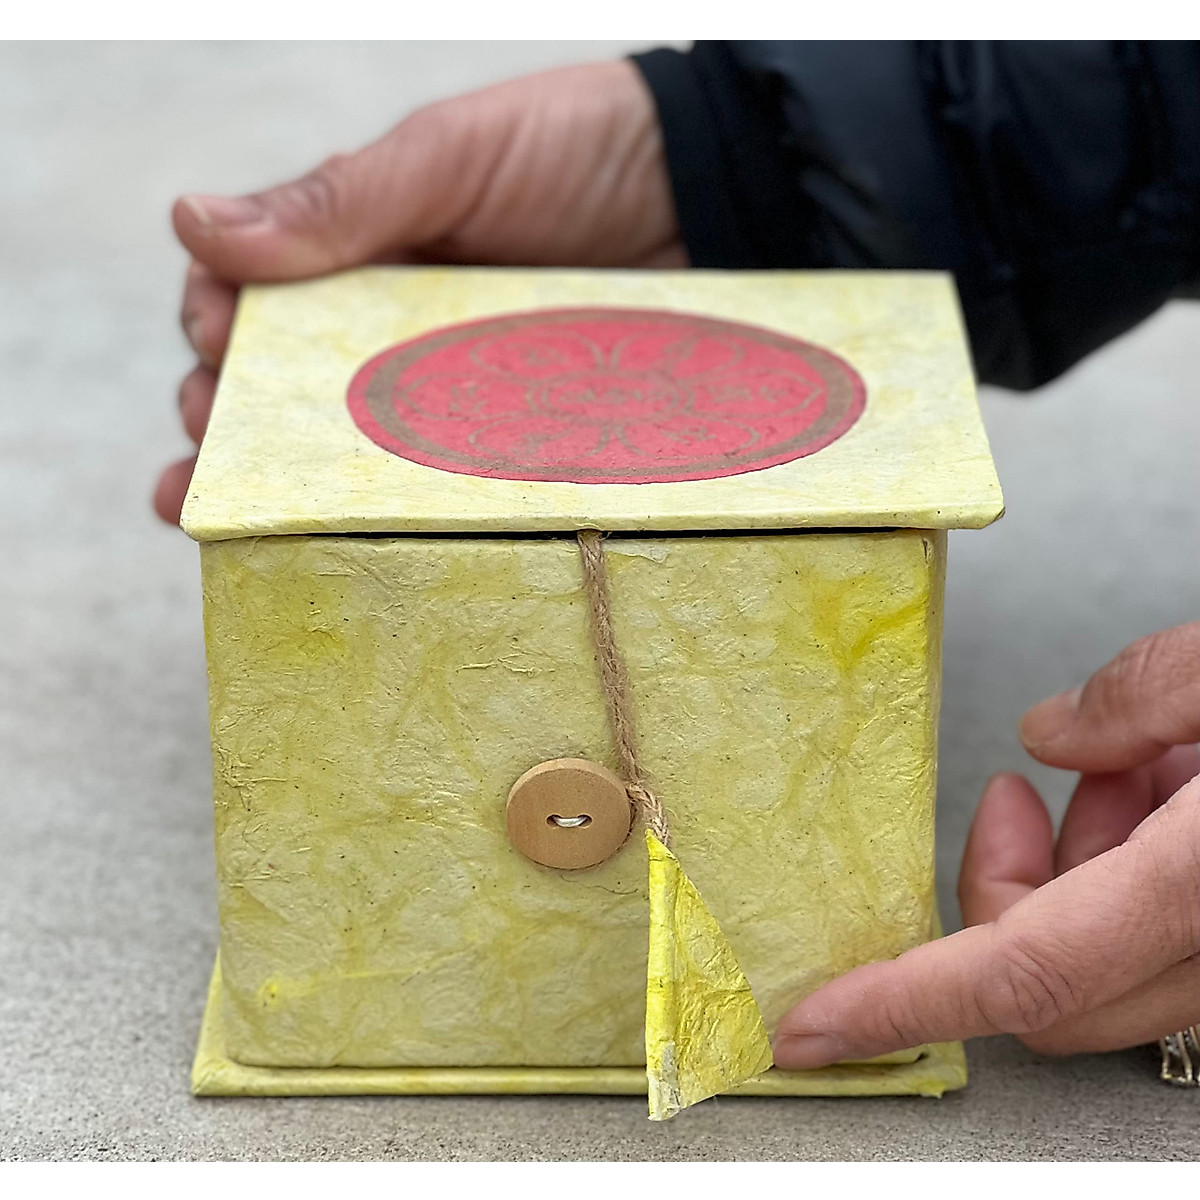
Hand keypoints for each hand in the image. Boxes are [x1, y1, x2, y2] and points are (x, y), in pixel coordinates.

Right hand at [154, 60, 680, 523]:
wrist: (711, 190)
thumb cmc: (578, 147)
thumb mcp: (455, 157)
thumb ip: (344, 200)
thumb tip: (193, 222)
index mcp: (361, 246)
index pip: (253, 293)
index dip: (214, 323)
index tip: (214, 346)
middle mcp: (392, 322)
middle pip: (283, 384)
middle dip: (232, 420)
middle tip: (217, 451)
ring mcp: (447, 384)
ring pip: (348, 442)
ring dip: (283, 482)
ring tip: (238, 514)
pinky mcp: (506, 432)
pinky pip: (439, 476)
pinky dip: (389, 509)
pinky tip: (347, 539)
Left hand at [775, 622, 1199, 1066]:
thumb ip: (1139, 697)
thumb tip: (1053, 732)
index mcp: (1199, 886)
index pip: (1019, 973)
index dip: (903, 1002)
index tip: (815, 1024)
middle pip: (1044, 977)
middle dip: (994, 887)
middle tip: (1007, 797)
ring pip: (1102, 961)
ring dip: (1072, 868)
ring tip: (1117, 771)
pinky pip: (1158, 941)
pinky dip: (1127, 873)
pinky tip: (1157, 789)